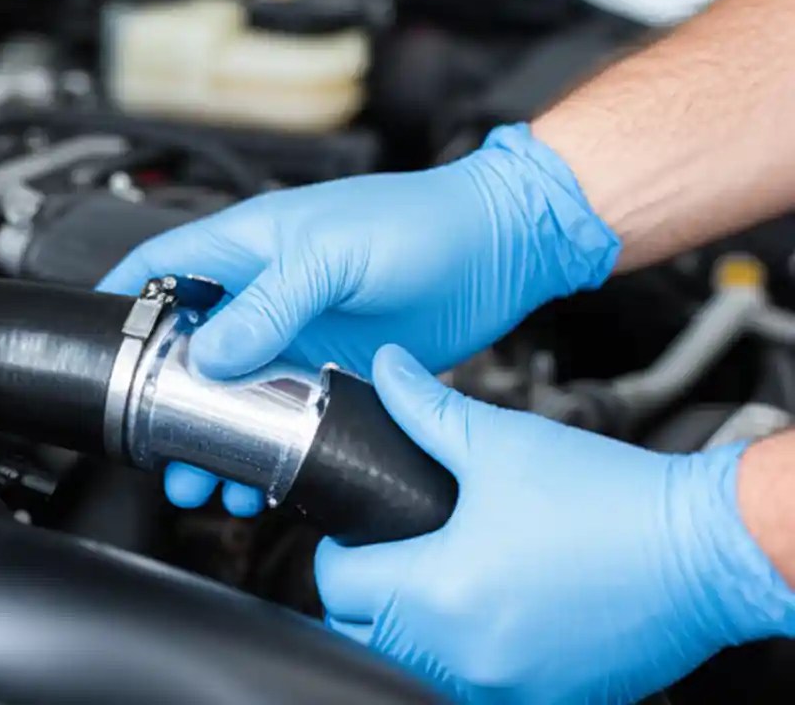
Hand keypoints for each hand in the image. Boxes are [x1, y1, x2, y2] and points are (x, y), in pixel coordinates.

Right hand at [98, 124, 619, 513]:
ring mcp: (295, 334)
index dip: (121, 303)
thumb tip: (209, 354)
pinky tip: (260, 479)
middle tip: (154, 445)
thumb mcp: (332, 255)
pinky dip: (266, 449)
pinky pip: (284, 416)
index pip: (159, 268)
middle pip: (188, 349)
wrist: (499, 249)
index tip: (96, 347)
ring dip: (212, 437)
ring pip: (232, 393)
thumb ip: (268, 304)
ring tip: (201, 479)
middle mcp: (263, 293)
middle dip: (162, 400)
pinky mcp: (331, 369)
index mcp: (246, 247)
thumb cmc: (418, 222)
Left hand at [317, 344, 794, 703]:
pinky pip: (473, 686)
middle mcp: (461, 652)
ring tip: (447, 579)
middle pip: (365, 631)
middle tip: (402, 551)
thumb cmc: (610, 498)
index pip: (337, 584)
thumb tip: (388, 370)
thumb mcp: (500, 442)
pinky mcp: (544, 702)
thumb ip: (425, 410)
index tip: (364, 531)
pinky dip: (469, 657)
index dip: (341, 549)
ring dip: (414, 628)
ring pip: (413, 663)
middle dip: (370, 591)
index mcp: (437, 590)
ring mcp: (502, 686)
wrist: (705, 548)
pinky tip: (495, 614)